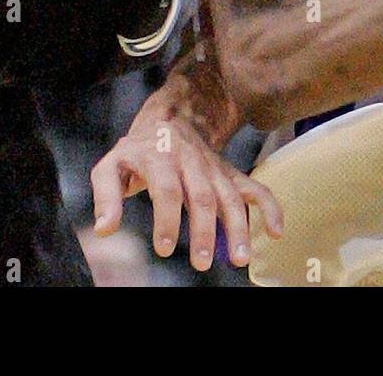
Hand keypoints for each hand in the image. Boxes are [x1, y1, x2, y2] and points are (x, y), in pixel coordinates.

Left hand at [91, 112, 282, 271]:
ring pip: (230, 196)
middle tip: (202, 263)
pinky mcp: (230, 174)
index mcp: (160, 157)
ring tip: (241, 259)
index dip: (167, 218)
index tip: (165, 249)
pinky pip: (254, 187)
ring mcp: (214, 168)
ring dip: (239, 226)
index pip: (167, 189)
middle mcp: (191, 162)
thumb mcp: (112, 165)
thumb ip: (105, 195)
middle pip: (202, 196)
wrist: (171, 119)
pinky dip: (269, 206)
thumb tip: (105, 230)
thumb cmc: (137, 151)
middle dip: (205, 230)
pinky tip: (277, 231)